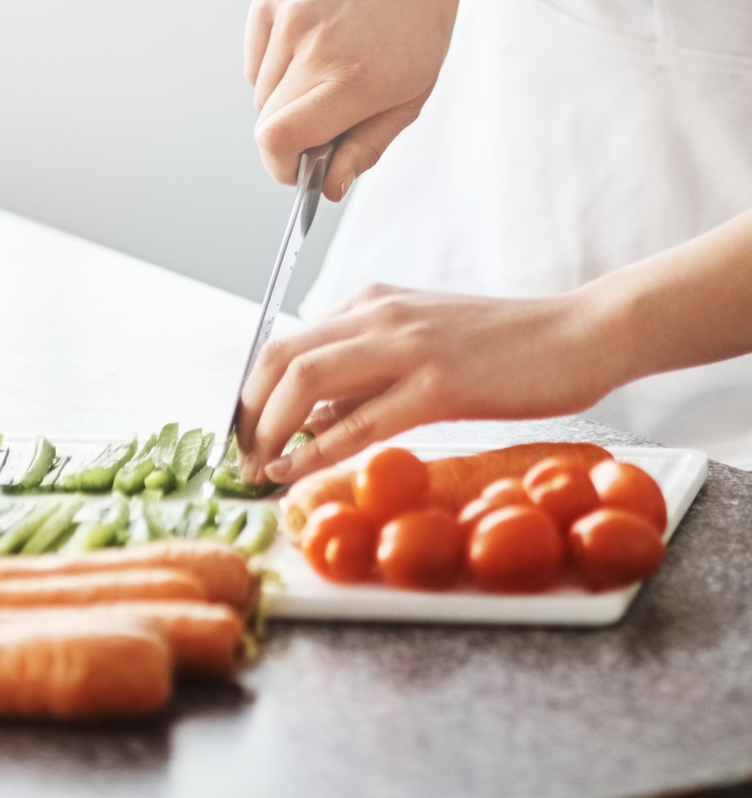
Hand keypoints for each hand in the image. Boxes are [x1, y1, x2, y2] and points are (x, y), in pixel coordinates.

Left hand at [235, 284, 621, 483]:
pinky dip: (316, 450)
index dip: (249, 393)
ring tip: (257, 470)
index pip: (283, 344)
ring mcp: (407, 345)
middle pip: (278, 358)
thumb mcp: (418, 348)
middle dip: (246, 413)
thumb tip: (308, 419)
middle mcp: (377, 315)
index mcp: (369, 303)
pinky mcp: (439, 383)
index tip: (239, 434)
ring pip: (306, 381)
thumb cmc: (504, 347)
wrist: (582, 333)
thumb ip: (364, 378)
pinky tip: (293, 473)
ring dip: (269, 431)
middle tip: (238, 458)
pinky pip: (360, 421)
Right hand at [244, 0, 457, 199]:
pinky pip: (255, 61)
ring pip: (261, 94)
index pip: (279, 141)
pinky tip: (306, 51)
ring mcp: (289, 19)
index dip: (280, 167)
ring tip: (322, 74)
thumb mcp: (410, 97)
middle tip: (321, 122)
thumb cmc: (416, 27)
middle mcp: (315, 47)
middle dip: (288, 137)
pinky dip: (273, 68)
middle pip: (265, 124)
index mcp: (354, 80)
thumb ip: (366, 148)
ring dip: (284, 100)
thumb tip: (329, 189)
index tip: (297, 170)